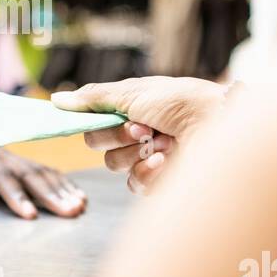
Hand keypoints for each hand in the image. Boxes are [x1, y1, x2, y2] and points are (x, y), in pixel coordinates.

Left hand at [0, 130, 86, 219]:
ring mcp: (12, 155)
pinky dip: (63, 183)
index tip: (30, 216)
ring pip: (41, 171)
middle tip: (71, 213)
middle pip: (28, 173)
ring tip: (80, 208)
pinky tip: (79, 198)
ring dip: (62, 189)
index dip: (15, 196)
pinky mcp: (19, 161)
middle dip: (50, 194)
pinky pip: (45, 170)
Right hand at [52, 77, 229, 194]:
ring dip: (135, 151)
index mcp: (130, 110)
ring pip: (115, 165)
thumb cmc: (182, 101)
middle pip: (98, 145)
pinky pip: (135, 184)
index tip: (89, 120)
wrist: (219, 124)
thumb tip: (56, 100)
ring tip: (161, 140)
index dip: (93, 123)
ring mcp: (149, 158)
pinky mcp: (161, 181)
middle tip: (141, 126)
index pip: (94, 122)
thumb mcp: (133, 91)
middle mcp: (138, 134)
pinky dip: (148, 171)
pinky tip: (166, 159)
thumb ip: (93, 98)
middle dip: (117, 135)